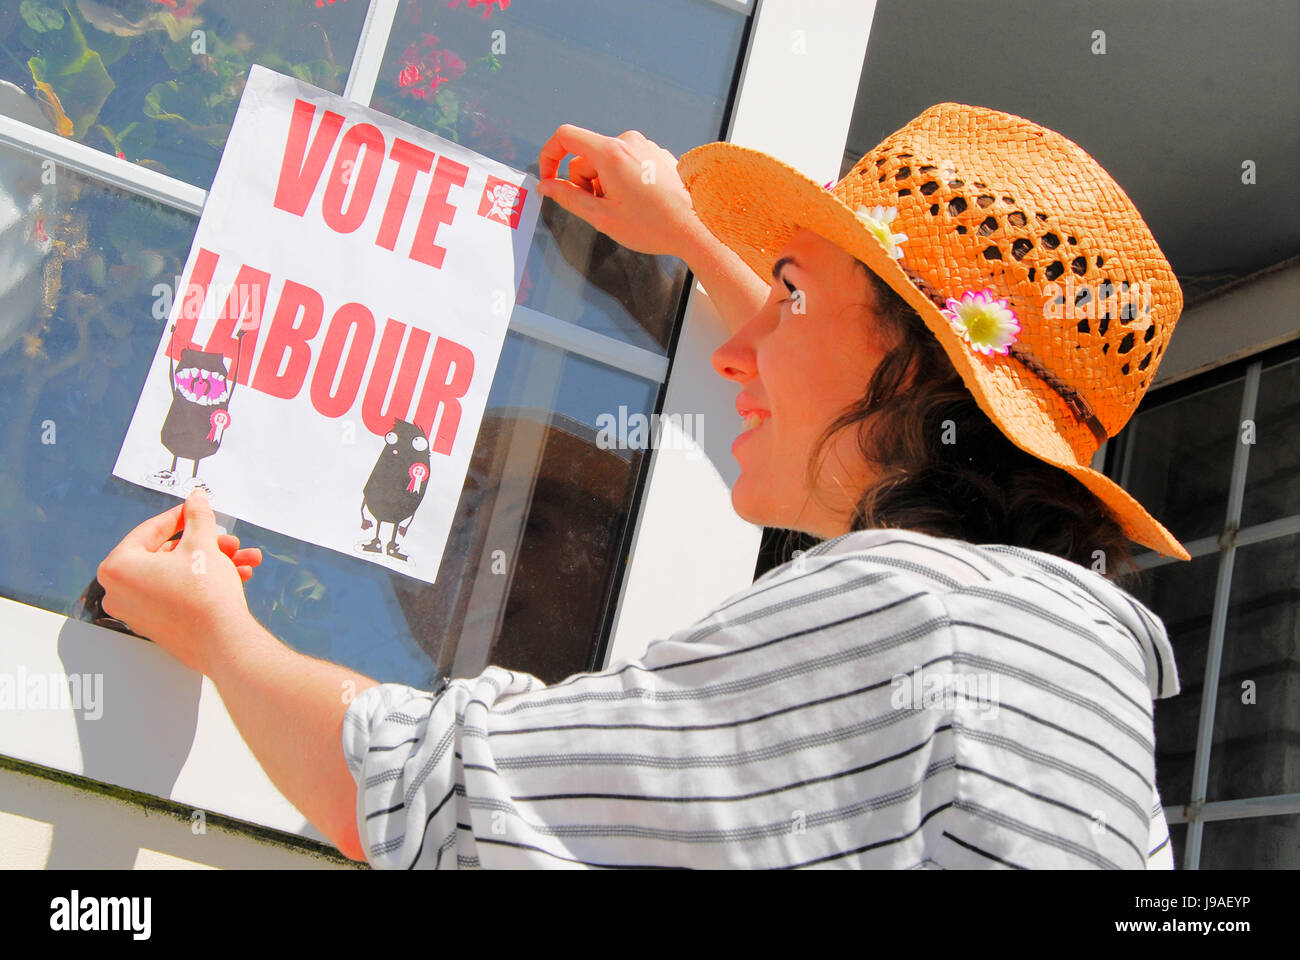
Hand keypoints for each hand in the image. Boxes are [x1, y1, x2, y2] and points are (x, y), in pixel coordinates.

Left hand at [97, 489, 260, 674]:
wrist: (222, 640)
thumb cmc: (204, 595)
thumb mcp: (202, 543)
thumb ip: (197, 516)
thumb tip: (196, 499)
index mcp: (118, 568)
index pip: (150, 531)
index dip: (180, 517)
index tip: (196, 510)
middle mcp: (120, 592)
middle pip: (168, 555)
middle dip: (205, 545)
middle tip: (226, 540)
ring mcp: (137, 612)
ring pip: (178, 574)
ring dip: (213, 563)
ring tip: (242, 560)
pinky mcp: (158, 626)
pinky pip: (178, 593)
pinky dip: (204, 583)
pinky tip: (235, 576)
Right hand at [537, 124, 700, 258]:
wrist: (696, 227)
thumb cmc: (653, 225)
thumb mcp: (602, 217)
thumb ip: (568, 198)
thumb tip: (546, 186)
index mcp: (611, 153)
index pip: (566, 136)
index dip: (549, 156)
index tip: (549, 179)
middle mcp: (628, 141)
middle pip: (587, 156)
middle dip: (586, 184)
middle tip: (602, 210)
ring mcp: (645, 146)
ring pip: (607, 162)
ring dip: (606, 184)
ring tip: (625, 209)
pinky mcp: (657, 154)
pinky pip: (627, 163)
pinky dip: (623, 181)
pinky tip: (640, 203)